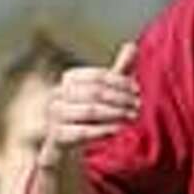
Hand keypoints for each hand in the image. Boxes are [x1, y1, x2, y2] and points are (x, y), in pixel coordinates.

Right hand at [40, 40, 139, 164]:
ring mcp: (55, 115)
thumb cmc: (87, 117)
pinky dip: (104, 130)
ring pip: (90, 110)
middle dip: (120, 98)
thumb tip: (133, 45)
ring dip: (115, 113)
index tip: (137, 90)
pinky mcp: (57, 136)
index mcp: (69, 79)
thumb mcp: (102, 94)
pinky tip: (120, 130)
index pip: (98, 75)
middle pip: (95, 92)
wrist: (64, 149)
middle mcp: (58, 94)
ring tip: (133, 117)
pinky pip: (83, 132)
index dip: (120, 81)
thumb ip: (116, 72)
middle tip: (138, 106)